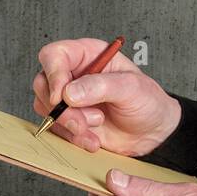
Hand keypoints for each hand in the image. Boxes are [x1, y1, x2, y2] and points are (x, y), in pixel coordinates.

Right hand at [33, 38, 181, 155]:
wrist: (153, 132)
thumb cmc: (147, 101)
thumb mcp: (132, 87)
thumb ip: (101, 86)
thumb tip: (69, 92)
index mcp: (88, 55)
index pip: (54, 55)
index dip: (53, 74)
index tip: (60, 97)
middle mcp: (74, 74)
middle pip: (43, 83)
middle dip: (61, 108)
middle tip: (84, 121)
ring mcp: (68, 98)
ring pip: (45, 108)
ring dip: (69, 124)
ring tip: (97, 126)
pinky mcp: (68, 120)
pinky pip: (55, 128)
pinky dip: (72, 138)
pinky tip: (94, 140)